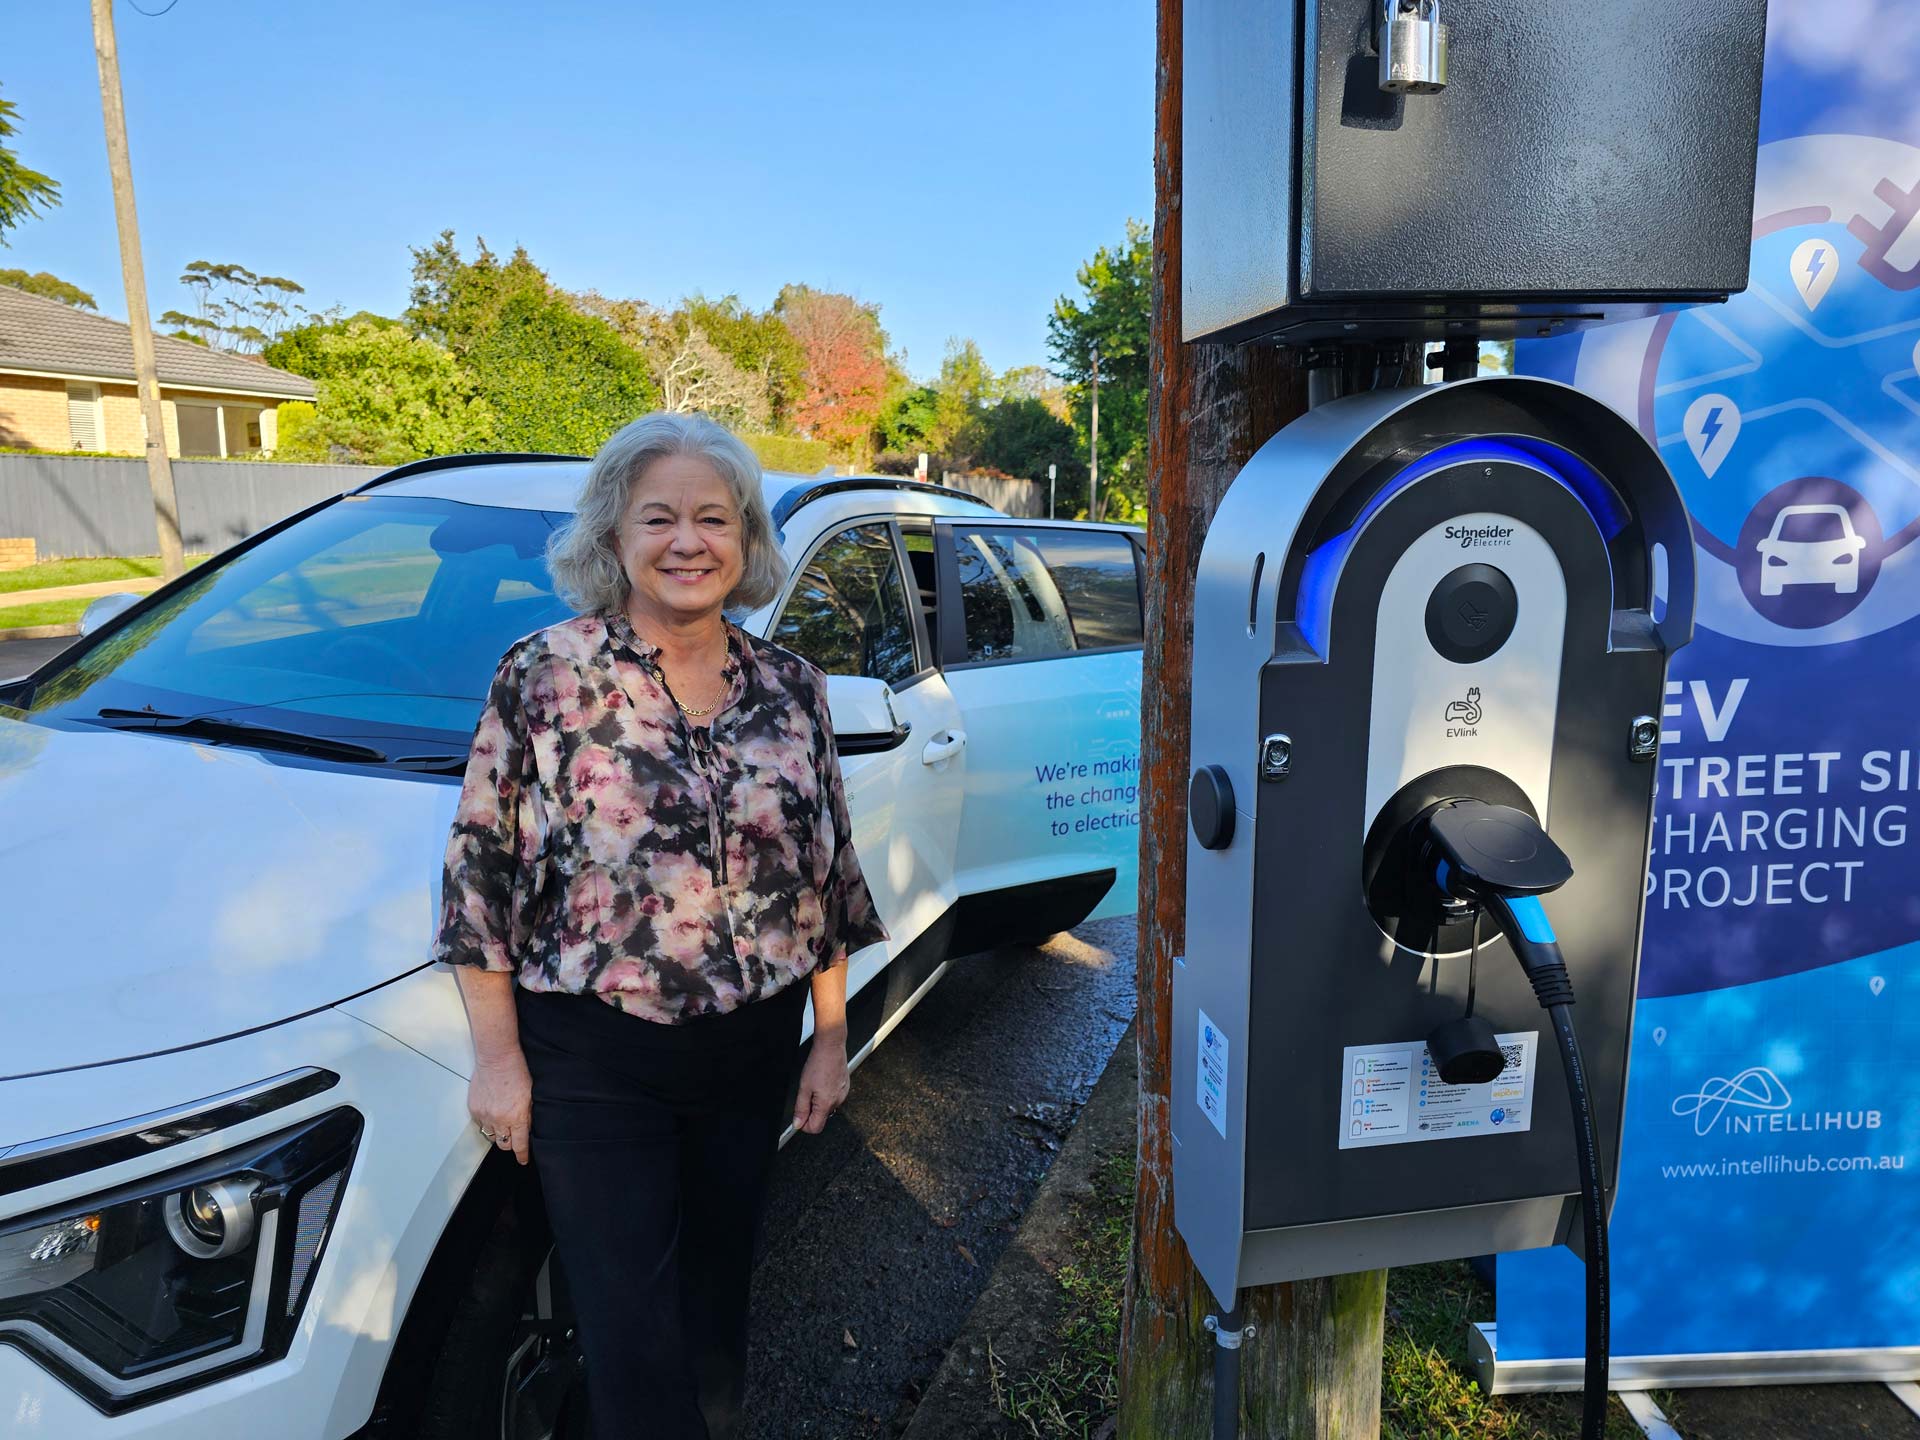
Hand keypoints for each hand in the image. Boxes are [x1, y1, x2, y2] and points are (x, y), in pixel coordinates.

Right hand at [469, 1050, 532, 1164]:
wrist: (497, 1058)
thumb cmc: (517, 1071)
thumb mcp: (530, 1095)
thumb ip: (528, 1114)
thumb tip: (527, 1128)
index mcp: (517, 1117)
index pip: (519, 1145)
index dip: (522, 1155)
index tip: (523, 1160)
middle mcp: (500, 1120)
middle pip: (503, 1144)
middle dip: (509, 1143)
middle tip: (513, 1137)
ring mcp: (485, 1115)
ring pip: (490, 1135)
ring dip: (497, 1132)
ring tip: (502, 1122)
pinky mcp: (474, 1109)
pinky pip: (480, 1123)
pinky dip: (486, 1121)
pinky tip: (492, 1111)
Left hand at [793, 1031, 848, 1134]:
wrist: (831, 1047)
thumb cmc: (819, 1063)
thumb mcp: (803, 1087)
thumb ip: (800, 1108)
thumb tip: (798, 1124)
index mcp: (826, 1104)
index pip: (816, 1128)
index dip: (804, 1125)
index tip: (799, 1117)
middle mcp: (837, 1101)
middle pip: (822, 1118)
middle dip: (811, 1111)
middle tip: (806, 1094)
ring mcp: (843, 1095)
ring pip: (827, 1107)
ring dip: (819, 1101)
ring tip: (815, 1085)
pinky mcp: (845, 1087)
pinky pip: (834, 1097)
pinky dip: (826, 1093)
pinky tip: (823, 1081)